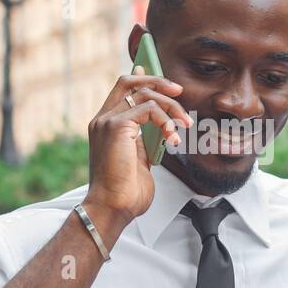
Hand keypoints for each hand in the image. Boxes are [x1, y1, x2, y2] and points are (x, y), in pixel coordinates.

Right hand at [84, 65, 192, 225]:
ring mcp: (107, 121)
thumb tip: (161, 125)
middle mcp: (102, 119)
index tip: (168, 84)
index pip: (122, 90)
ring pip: (144, 94)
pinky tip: (173, 137)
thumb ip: (147, 138)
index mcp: (105, 125)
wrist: (113, 208)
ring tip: (184, 124)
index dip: (143, 80)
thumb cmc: (126, 191)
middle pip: (128, 82)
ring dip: (171, 106)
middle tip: (180, 93)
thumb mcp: (140, 158)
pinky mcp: (116, 126)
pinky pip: (149, 109)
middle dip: (158, 81)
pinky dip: (166, 120)